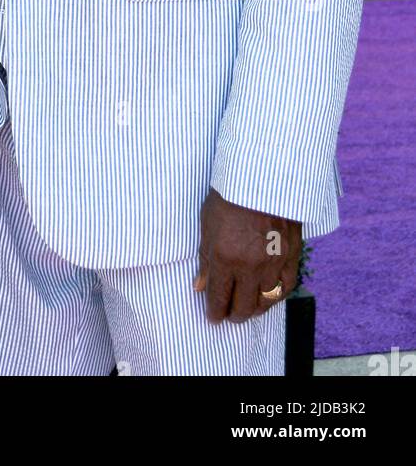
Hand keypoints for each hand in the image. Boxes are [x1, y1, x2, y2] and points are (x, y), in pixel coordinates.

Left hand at [194, 186, 301, 323]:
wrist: (263, 175)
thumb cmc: (229, 195)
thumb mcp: (208, 224)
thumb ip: (205, 258)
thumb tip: (200, 286)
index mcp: (225, 257)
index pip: (219, 299)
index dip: (215, 313)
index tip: (213, 316)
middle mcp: (250, 266)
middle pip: (244, 307)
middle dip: (234, 315)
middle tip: (229, 314)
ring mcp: (274, 262)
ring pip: (266, 302)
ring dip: (256, 309)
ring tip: (248, 307)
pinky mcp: (292, 255)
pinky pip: (286, 287)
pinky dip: (277, 296)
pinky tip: (269, 295)